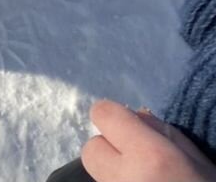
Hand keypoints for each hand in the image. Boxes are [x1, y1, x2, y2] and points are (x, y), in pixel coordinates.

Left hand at [81, 100, 215, 181]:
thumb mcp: (197, 159)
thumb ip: (162, 132)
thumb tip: (135, 116)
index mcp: (150, 156)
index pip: (103, 113)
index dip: (115, 116)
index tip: (131, 126)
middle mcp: (124, 176)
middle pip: (92, 147)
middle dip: (109, 147)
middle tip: (138, 159)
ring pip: (97, 172)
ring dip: (113, 170)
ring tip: (143, 180)